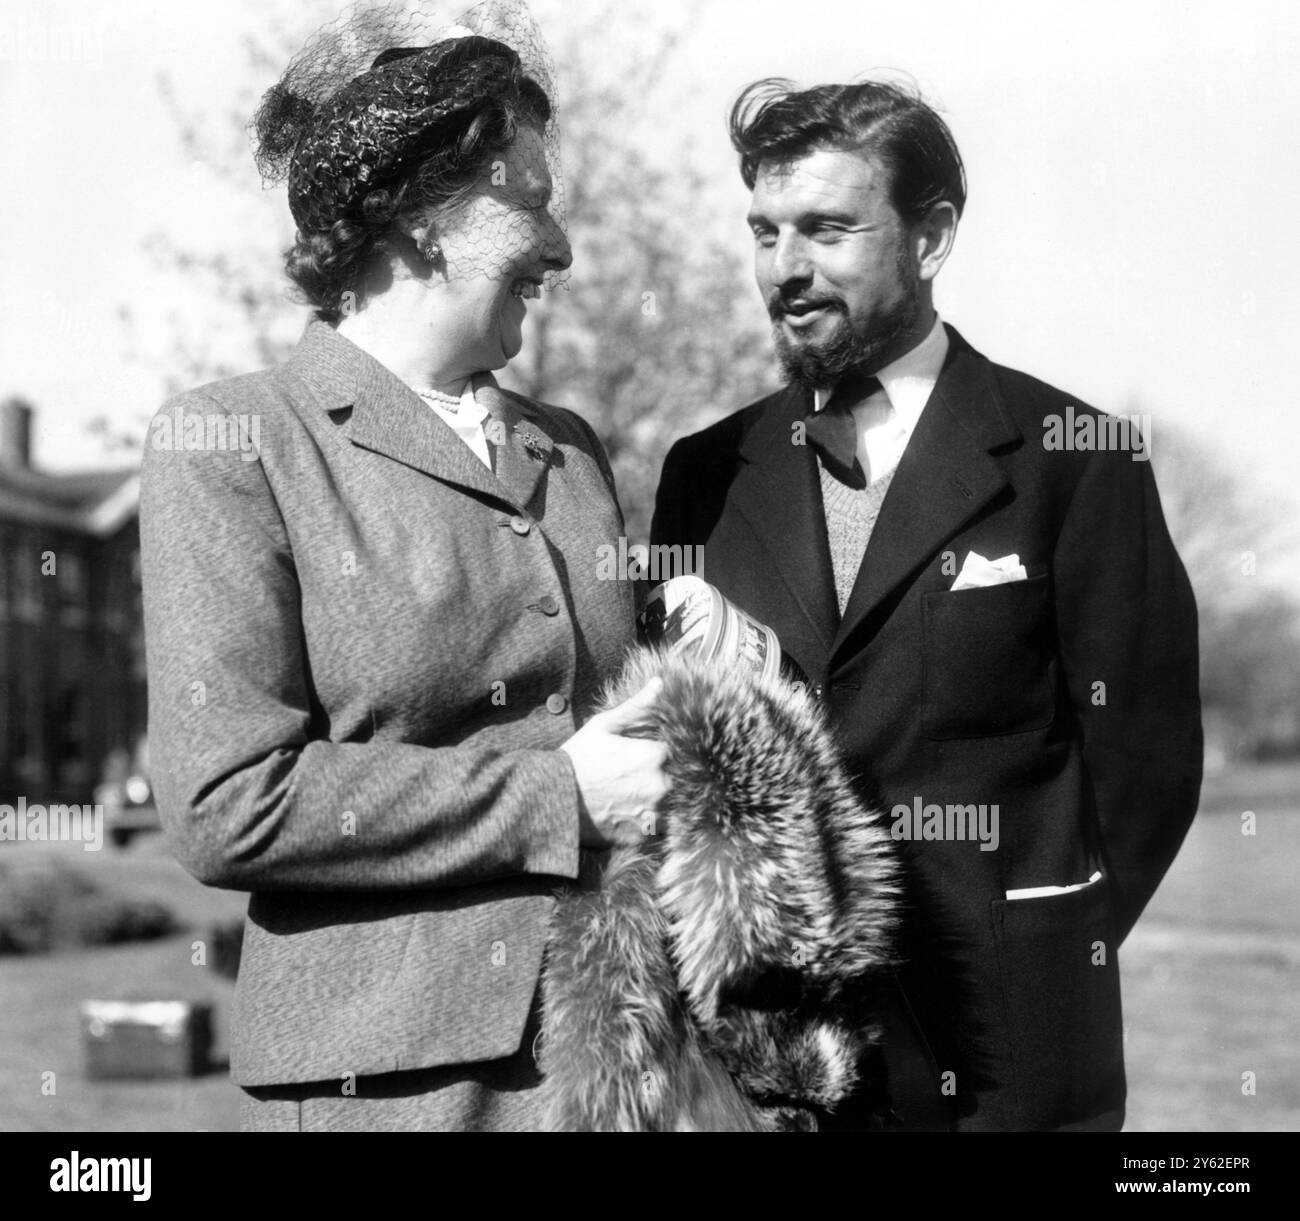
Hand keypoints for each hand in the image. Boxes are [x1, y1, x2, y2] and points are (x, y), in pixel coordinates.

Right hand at [560, 678, 669, 848]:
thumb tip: (659, 683)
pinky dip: (647, 823)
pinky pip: (655, 829)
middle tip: (636, 777)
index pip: (674, 752)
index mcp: (654, 756)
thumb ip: (636, 706)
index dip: (661, 752)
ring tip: (634, 796)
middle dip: (662, 777)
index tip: (646, 753)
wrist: (552, 798)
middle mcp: (660, 786)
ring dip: (660, 801)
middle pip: (675, 779)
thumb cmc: (577, 757)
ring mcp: (652, 814)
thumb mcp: (604, 725)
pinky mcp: (641, 836)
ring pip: (670, 806)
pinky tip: (629, 813)